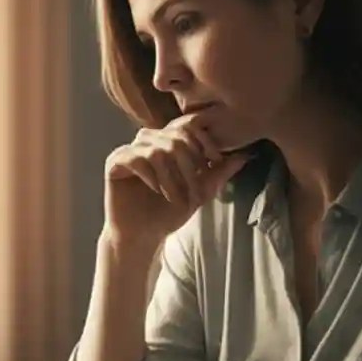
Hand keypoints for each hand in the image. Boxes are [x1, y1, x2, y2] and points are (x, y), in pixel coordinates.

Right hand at [103, 111, 251, 246]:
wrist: (143, 236)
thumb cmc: (168, 213)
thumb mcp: (200, 192)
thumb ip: (219, 173)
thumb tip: (245, 155)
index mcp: (167, 142)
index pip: (187, 124)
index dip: (204, 140)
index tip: (215, 161)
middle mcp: (148, 141)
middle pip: (175, 136)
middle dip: (190, 165)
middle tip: (194, 192)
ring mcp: (130, 150)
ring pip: (158, 148)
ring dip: (172, 176)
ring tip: (175, 197)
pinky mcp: (115, 163)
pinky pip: (138, 158)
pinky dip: (152, 176)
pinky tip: (156, 191)